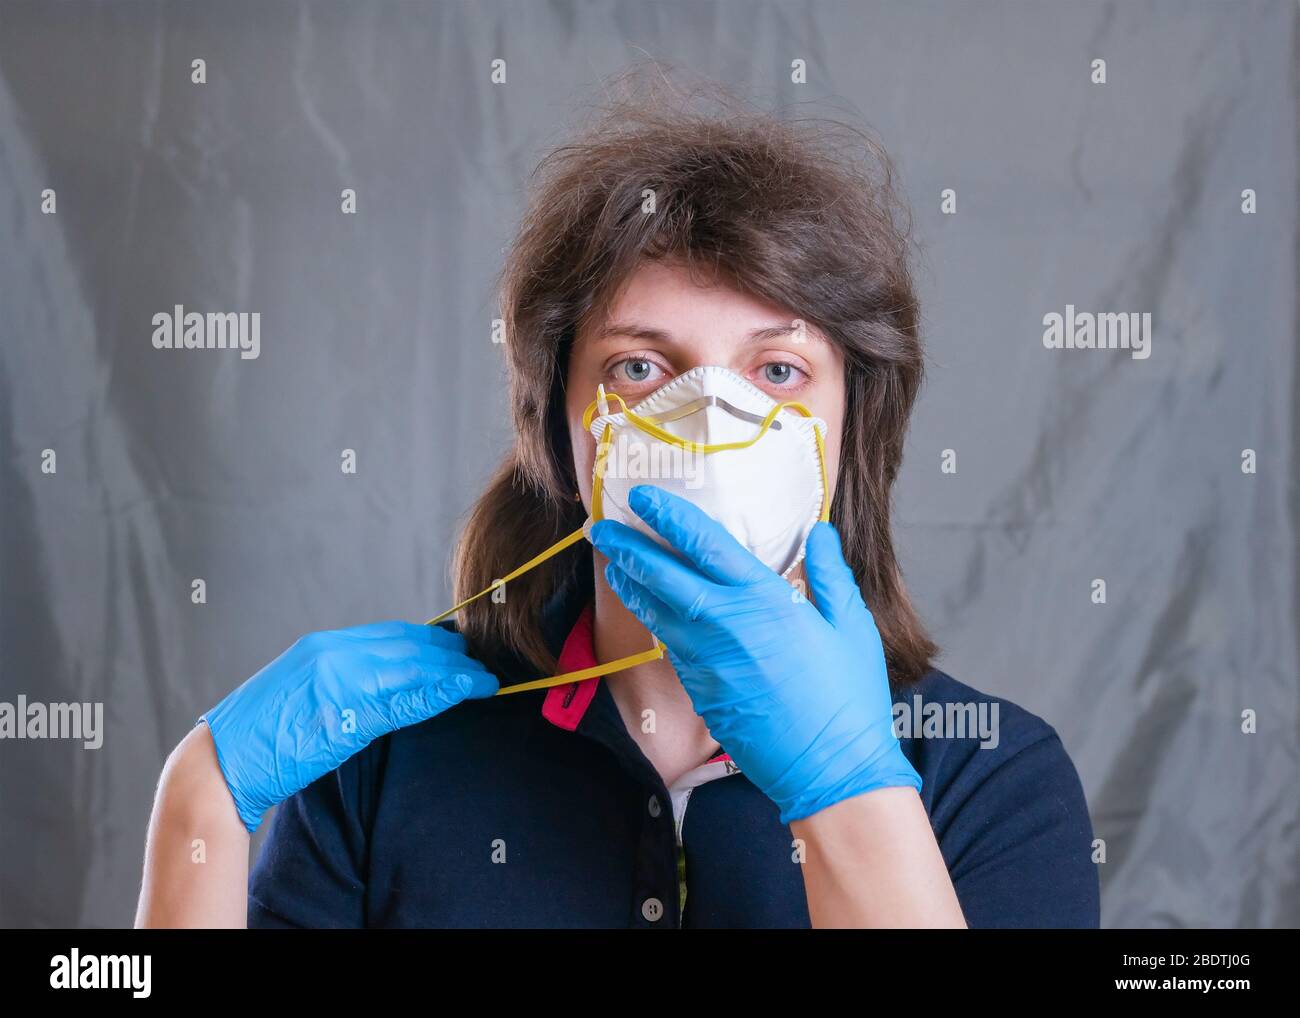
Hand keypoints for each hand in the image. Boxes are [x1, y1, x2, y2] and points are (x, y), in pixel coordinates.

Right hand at [200, 621, 497, 831]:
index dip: (433, 640)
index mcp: (323, 647)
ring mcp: (338, 682)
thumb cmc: (262, 737)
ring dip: (454, 672)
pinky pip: (402, 701)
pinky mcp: (343, 716)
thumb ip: (345, 679)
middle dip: (452, 654)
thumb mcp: (305, 692)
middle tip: (485, 663)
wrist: (219, 767)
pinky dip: (437, 694)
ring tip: (485, 679)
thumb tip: (387, 680)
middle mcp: (333, 654)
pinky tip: (462, 692)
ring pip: (413, 667)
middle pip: (410, 645)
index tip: (462, 648)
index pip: (394, 634)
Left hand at [590, 485, 918, 823]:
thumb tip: (820, 532)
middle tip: (599, 529)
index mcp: (764, 599)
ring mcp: (706, 661)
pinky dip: (658, 624)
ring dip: (632, 586)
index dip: (668, 516)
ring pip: (657, 613)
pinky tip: (653, 614)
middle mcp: (725, 624)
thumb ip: (831, 573)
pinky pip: (673, 648)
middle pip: (662, 576)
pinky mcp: (700, 692)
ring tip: (614, 566)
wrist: (830, 769)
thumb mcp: (852, 626)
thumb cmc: (849, 697)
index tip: (642, 496)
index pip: (704, 544)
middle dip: (627, 548)